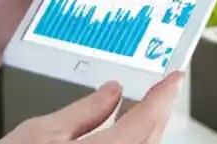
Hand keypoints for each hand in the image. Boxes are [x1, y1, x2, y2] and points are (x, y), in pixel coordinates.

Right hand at [0, 73, 183, 143]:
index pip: (145, 121)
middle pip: (151, 141)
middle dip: (158, 114)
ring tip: (143, 112)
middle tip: (161, 90)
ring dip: (148, 133)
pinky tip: (125, 136)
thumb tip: (113, 92)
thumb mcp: (41, 131)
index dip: (163, 96)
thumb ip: (84, 111)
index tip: (175, 77)